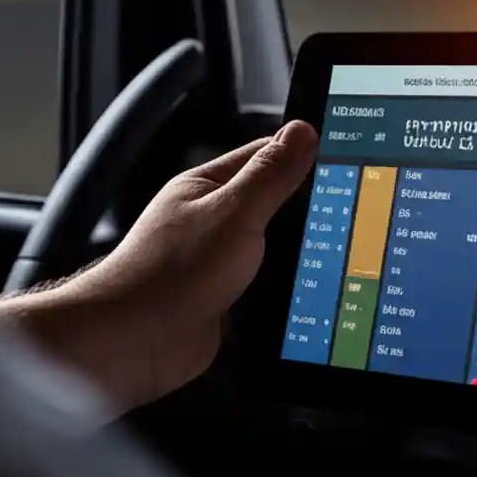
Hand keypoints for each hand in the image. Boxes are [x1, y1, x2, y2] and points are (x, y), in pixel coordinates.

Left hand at [0, 121, 318, 411]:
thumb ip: (271, 174)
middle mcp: (210, 221)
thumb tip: (301, 132)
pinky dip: (281, 290)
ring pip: (271, 249)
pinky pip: (262, 286)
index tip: (342, 161)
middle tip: (343, 214)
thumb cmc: (168, 274)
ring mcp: (215, 262)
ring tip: (329, 255)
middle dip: (304, 212)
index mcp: (207, 187)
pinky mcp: (222, 300)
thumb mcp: (234, 213)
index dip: (303, 157)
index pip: (265, 156)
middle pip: (272, 204)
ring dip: (293, 256)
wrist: (133, 343)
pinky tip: (303, 294)